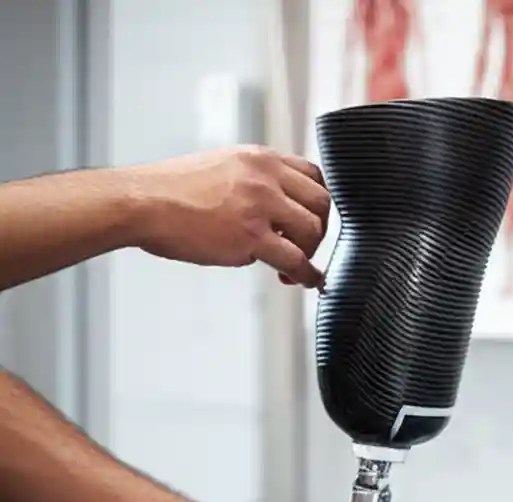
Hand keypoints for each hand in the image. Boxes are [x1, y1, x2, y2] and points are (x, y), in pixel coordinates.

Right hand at [126, 146, 328, 288]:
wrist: (140, 202)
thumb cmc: (169, 190)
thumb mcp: (220, 165)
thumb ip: (251, 179)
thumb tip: (272, 207)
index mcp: (259, 158)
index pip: (312, 174)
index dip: (317, 200)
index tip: (312, 216)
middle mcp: (265, 177)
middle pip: (321, 202)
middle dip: (319, 228)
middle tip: (306, 244)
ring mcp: (260, 206)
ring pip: (312, 230)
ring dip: (310, 251)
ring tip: (293, 265)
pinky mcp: (251, 236)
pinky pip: (295, 259)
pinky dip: (306, 274)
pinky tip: (305, 281)